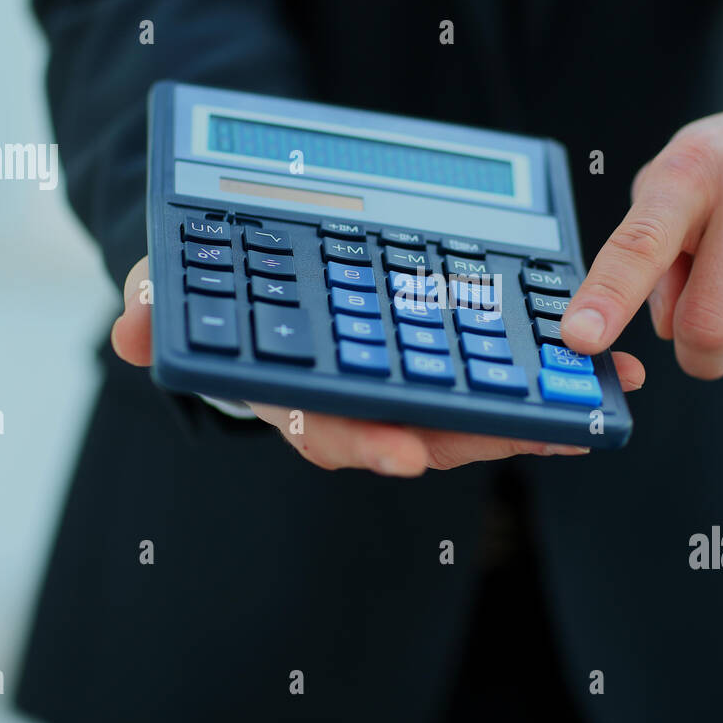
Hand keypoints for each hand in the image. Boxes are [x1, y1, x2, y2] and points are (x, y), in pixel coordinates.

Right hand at [111, 256, 644, 475]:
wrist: (250, 266)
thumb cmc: (214, 288)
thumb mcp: (174, 287)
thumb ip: (156, 305)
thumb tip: (129, 328)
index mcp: (295, 392)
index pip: (328, 430)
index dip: (365, 444)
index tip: (408, 456)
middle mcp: (354, 400)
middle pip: (422, 430)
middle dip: (483, 435)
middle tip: (543, 430)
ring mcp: (400, 383)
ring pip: (469, 410)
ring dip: (531, 411)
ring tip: (593, 402)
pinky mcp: (434, 357)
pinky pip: (487, 371)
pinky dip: (537, 374)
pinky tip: (592, 366)